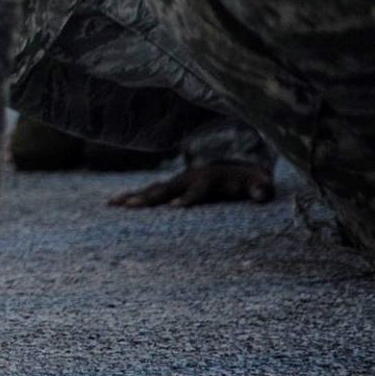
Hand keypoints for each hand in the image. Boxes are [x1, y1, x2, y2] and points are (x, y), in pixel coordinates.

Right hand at [109, 161, 273, 208]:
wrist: (235, 167)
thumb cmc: (248, 181)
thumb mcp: (259, 184)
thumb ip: (260, 189)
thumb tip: (262, 192)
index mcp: (209, 179)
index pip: (198, 191)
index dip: (188, 198)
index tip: (175, 207)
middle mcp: (188, 179)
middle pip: (166, 189)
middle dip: (149, 198)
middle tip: (131, 206)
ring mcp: (177, 182)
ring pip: (152, 189)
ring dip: (133, 196)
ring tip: (112, 203)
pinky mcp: (171, 187)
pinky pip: (149, 191)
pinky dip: (133, 196)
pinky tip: (115, 203)